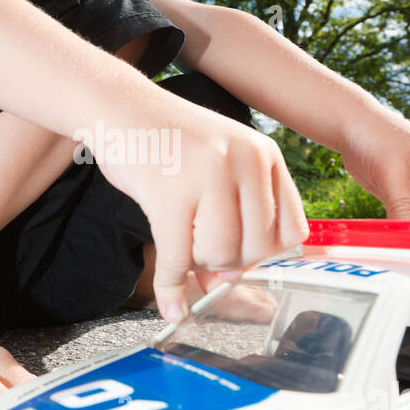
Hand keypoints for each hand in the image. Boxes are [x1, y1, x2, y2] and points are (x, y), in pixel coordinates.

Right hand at [91, 99, 308, 321]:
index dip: (266, 254)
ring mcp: (209, 176)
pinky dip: (172, 288)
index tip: (240, 256)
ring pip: (220, 256)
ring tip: (180, 243)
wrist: (118, 106)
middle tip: (200, 250)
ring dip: (197, 265)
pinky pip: (178, 259)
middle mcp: (246, 162)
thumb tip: (225, 287)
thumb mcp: (214, 171)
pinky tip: (170, 303)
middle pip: (256, 249)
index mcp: (265, 156)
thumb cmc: (167, 143)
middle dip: (227, 263)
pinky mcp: (169, 194)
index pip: (291, 230)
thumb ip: (229, 223)